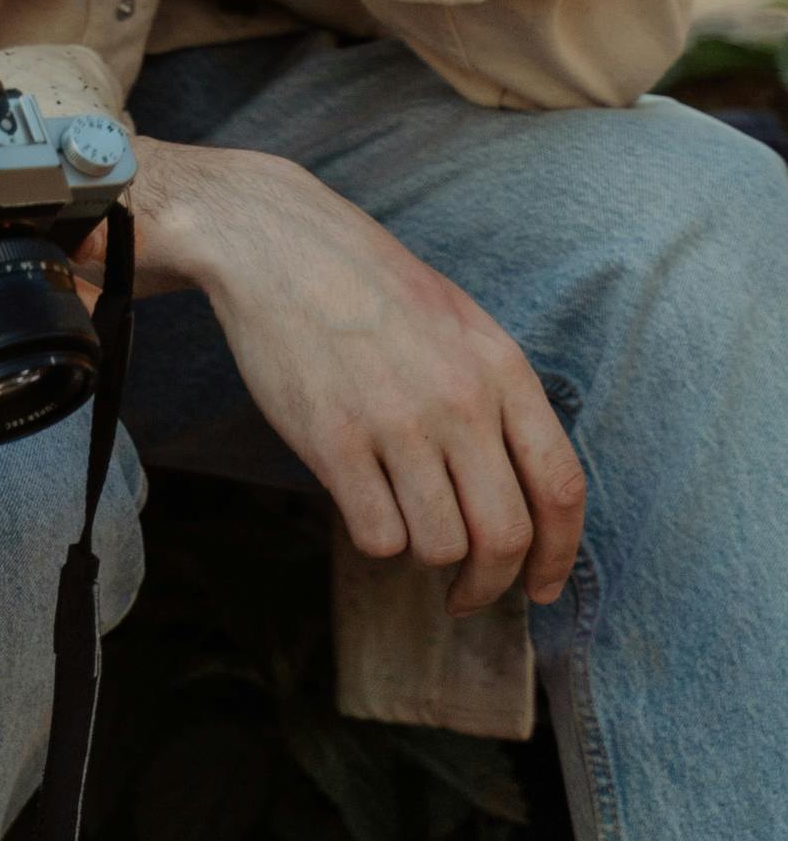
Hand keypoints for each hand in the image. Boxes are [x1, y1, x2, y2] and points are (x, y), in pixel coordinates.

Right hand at [129, 136, 583, 612]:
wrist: (280, 246)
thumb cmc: (372, 286)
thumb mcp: (461, 322)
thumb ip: (499, 396)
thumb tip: (525, 488)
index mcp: (501, 370)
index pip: (560, 487)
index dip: (558, 556)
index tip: (539, 588)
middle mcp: (459, 401)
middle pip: (505, 535)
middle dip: (490, 583)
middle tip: (467, 594)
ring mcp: (396, 423)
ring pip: (440, 546)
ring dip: (428, 559)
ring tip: (407, 533)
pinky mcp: (334, 441)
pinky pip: (377, 535)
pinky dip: (376, 539)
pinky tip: (363, 506)